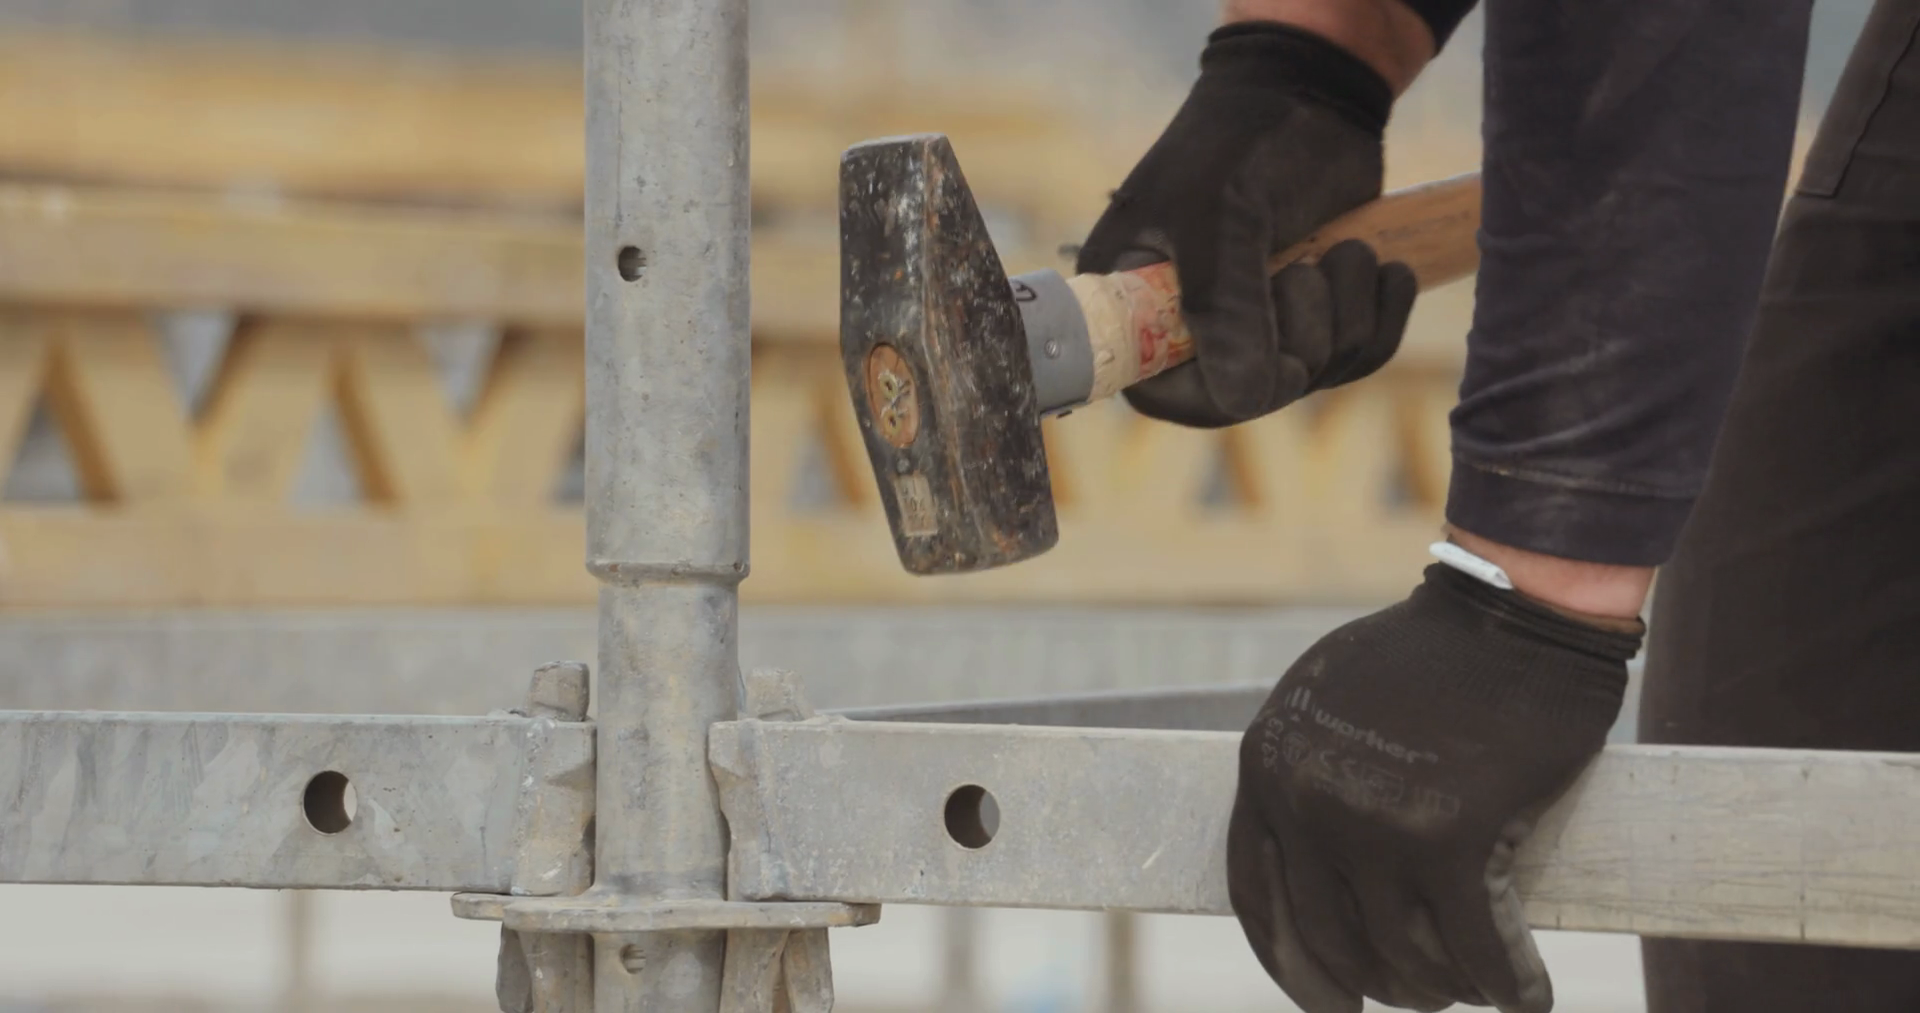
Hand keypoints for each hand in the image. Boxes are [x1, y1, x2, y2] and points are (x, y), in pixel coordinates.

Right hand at [1075, 22, 1417, 427]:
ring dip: (1350, 316)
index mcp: (1135, 302)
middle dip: (1305, 339)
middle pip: (1252, 392)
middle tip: (1311, 269)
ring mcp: (1256, 322)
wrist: (1310, 93)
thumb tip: (1246, 399)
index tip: (1277, 359)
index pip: (1163, 393)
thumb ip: (1224, 306)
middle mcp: (1190, 323)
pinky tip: (1387, 269)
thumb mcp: (1219, 215)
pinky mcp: (1314, 314)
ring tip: (1349, 250)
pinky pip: (1358, 356)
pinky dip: (1382, 316)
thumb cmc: (1242, 142)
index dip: (1223, 392)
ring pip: (1317, 374)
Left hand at [1228, 563, 1642, 1011]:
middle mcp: (1307, 803)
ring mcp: (1376, 824)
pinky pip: (1477, 946)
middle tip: (1412, 997)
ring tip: (1466, 989)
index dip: (1291, 962)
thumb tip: (1304, 865)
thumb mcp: (1323, 704)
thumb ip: (1302, 775)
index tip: (1327, 998)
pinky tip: (1526, 999)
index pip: (1257, 895)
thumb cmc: (1428, 659)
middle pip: (1331, 936)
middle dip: (1374, 984)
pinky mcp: (1455, 837)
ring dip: (1439, 987)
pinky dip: (1506, 984)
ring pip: (1403, 953)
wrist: (1510, 615)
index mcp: (1265, 767)